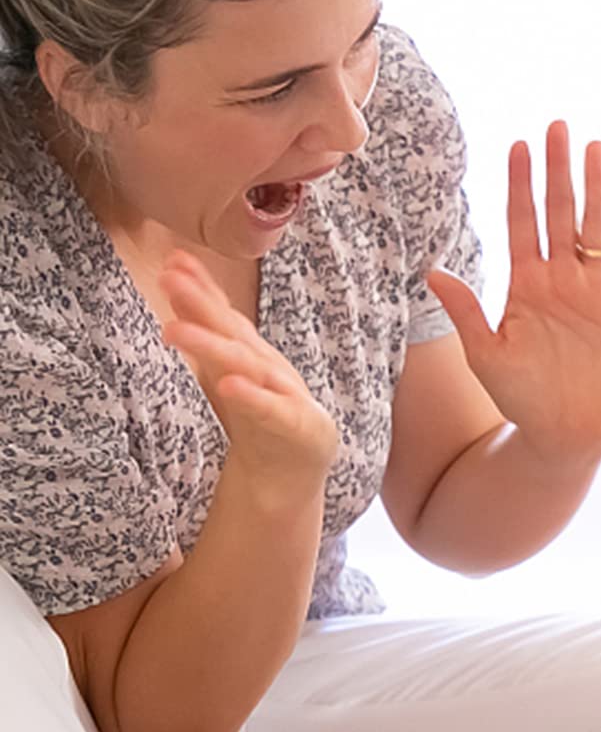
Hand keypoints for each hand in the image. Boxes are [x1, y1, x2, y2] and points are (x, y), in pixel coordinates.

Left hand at [160, 251, 338, 489]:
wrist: (293, 470)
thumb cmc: (258, 416)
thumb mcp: (226, 371)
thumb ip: (205, 329)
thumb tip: (175, 281)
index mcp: (251, 353)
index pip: (225, 315)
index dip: (202, 287)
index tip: (174, 260)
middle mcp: (268, 367)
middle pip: (234, 333)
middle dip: (203, 304)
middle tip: (171, 279)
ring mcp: (285, 394)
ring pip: (246, 367)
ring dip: (213, 346)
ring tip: (175, 331)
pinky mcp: (297, 426)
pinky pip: (271, 410)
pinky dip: (251, 397)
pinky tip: (229, 385)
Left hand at [427, 120, 600, 464]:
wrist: (565, 433)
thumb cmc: (522, 398)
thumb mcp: (487, 355)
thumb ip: (467, 312)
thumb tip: (433, 272)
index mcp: (527, 285)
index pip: (522, 222)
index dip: (520, 184)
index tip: (517, 145)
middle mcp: (562, 280)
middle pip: (560, 213)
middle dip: (558, 170)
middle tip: (556, 125)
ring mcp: (597, 293)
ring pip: (596, 228)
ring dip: (597, 188)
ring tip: (595, 147)